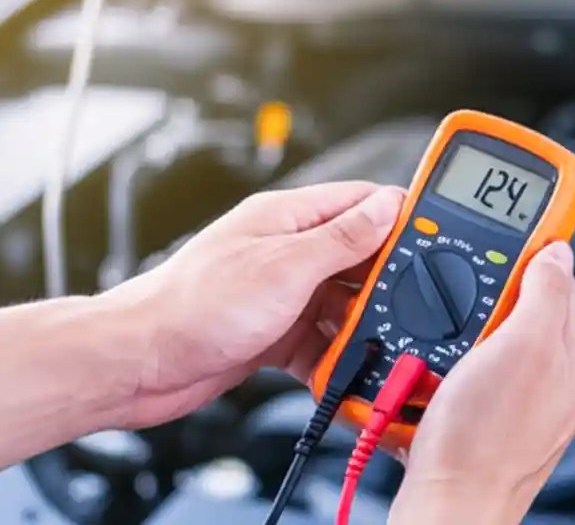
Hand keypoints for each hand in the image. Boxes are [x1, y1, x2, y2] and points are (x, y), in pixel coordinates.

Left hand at [104, 181, 404, 428]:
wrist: (136, 365)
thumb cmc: (191, 307)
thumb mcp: (285, 268)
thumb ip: (342, 239)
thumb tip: (388, 207)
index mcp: (287, 219)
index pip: (361, 202)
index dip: (402, 214)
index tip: (438, 233)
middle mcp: (285, 252)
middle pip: (358, 258)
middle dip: (387, 282)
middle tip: (415, 303)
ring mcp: (279, 294)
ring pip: (342, 305)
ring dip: (361, 326)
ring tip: (379, 343)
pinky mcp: (272, 334)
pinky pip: (320, 342)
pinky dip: (335, 359)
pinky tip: (345, 373)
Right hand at [389, 242, 574, 524]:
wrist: (445, 508)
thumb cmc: (483, 441)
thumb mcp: (523, 347)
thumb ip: (546, 294)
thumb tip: (559, 252)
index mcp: (571, 361)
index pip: (560, 283)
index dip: (531, 255)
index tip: (504, 236)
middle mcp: (549, 384)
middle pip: (516, 313)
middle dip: (479, 304)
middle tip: (455, 308)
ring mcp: (511, 407)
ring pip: (478, 347)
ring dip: (448, 339)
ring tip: (430, 354)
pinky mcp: (475, 427)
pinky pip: (450, 382)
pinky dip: (430, 375)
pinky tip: (418, 383)